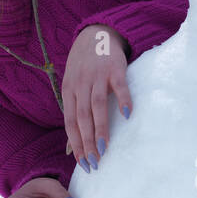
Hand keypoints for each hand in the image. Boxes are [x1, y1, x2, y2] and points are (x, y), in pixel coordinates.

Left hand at [62, 24, 131, 172]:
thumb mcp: (72, 88)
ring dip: (101, 128)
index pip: (70, 122)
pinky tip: (127, 115)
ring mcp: (97, 76)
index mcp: (69, 91)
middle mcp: (81, 85)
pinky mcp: (114, 68)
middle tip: (94, 163)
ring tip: (104, 148)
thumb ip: (73, 115)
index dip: (75, 143)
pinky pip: (119, 86)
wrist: (95, 34)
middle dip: (87, 142)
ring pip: (97, 105)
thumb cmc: (83, 67)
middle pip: (82, 117)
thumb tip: (68, 148)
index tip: (82, 163)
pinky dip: (123, 99)